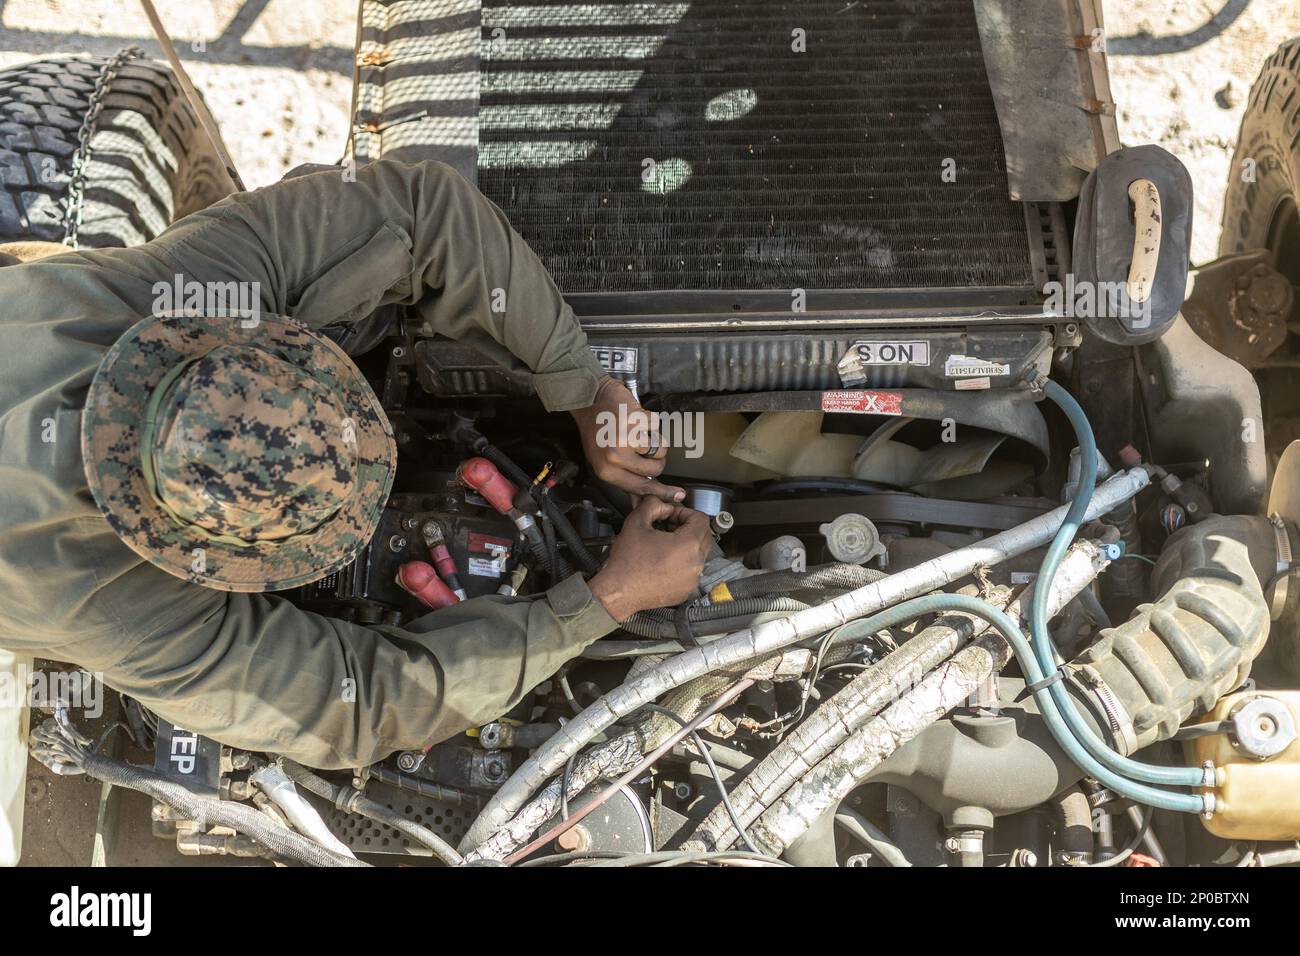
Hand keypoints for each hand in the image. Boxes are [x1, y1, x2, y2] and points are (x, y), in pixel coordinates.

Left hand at [570, 377, 684, 503]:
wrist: (588, 400)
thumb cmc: (595, 431)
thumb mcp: (602, 461)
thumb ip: (623, 478)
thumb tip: (643, 496)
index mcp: (606, 471)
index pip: (640, 487)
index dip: (662, 492)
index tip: (678, 495)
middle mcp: (615, 457)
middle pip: (656, 469)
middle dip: (656, 459)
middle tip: (643, 447)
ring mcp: (625, 439)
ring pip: (660, 449)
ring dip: (654, 439)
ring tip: (637, 431)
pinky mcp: (634, 420)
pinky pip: (656, 426)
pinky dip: (649, 420)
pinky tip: (634, 418)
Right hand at [588, 498, 712, 619]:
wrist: (618, 592)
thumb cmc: (627, 563)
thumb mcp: (637, 523)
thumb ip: (653, 505)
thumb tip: (662, 504)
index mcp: (688, 545)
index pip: (701, 519)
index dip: (685, 513)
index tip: (672, 516)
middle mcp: (695, 563)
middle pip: (704, 536)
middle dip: (688, 528)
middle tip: (669, 527)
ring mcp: (692, 579)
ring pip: (698, 554)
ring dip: (686, 545)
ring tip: (664, 544)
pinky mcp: (686, 590)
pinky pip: (691, 570)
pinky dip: (682, 563)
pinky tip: (663, 561)